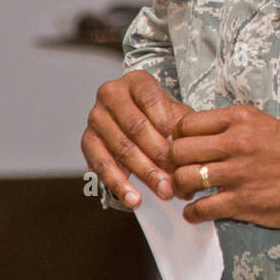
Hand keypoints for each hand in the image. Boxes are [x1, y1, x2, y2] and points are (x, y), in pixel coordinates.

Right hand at [82, 69, 192, 207]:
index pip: (151, 99)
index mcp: (135, 81)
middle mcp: (111, 94)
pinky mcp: (87, 140)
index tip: (180, 148)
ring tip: (162, 191)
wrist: (137, 121)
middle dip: (158, 156)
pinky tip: (134, 198)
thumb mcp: (175, 113)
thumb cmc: (160, 117)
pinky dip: (119, 184)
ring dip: (143, 173)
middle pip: (136, 127)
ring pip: (121, 148)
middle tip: (176, 178)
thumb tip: (192, 157)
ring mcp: (96, 117)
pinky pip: (101, 165)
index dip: (166, 124)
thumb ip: (184, 129)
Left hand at [167, 104, 279, 227]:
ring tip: (185, 192)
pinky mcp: (243, 202)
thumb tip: (194, 134)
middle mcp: (236, 143)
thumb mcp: (261, 123)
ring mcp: (238, 173)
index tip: (180, 147)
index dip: (177, 137)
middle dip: (172, 163)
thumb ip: (229, 125)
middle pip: (179, 150)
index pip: (187, 123)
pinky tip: (195, 212)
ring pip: (185, 179)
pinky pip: (201, 208)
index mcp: (239, 119)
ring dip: (179, 188)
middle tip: (177, 171)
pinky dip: (192, 212)